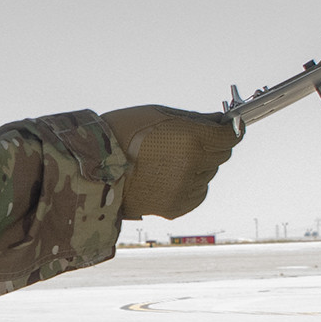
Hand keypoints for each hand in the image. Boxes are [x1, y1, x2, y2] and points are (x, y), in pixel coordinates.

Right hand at [102, 105, 240, 220]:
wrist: (91, 167)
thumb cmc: (121, 133)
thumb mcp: (159, 114)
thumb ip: (194, 119)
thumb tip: (220, 121)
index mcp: (191, 139)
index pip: (229, 137)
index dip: (229, 130)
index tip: (228, 127)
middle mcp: (192, 166)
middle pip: (221, 156)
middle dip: (211, 146)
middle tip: (189, 141)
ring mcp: (184, 189)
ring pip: (208, 174)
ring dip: (198, 166)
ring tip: (168, 159)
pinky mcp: (176, 207)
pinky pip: (197, 193)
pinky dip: (190, 184)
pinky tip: (167, 176)